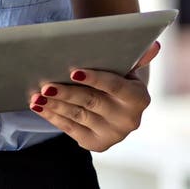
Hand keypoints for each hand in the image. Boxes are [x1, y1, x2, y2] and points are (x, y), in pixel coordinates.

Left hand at [28, 41, 160, 151]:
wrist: (119, 106)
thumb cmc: (117, 77)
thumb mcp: (126, 67)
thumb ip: (134, 57)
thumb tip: (153, 46)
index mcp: (138, 98)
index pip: (114, 85)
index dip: (94, 78)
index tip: (73, 70)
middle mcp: (128, 120)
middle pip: (91, 102)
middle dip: (67, 93)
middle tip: (46, 85)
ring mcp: (112, 135)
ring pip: (78, 116)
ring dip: (55, 105)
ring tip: (36, 95)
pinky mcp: (96, 144)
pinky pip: (70, 128)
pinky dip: (52, 116)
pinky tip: (39, 106)